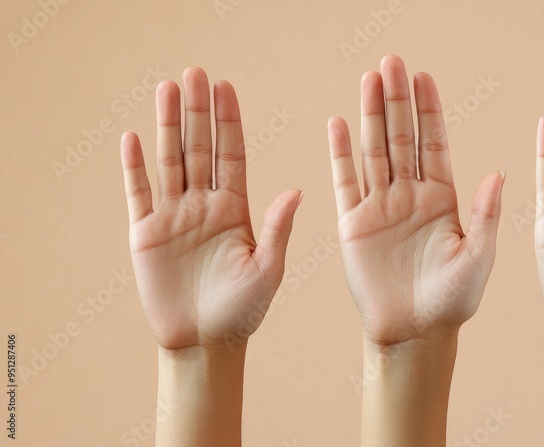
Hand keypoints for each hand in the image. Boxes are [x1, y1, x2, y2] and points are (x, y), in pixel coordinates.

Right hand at [119, 67, 301, 351]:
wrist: (205, 343)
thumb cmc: (244, 311)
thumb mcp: (267, 269)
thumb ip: (278, 229)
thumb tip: (298, 190)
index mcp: (237, 208)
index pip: (232, 154)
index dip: (228, 121)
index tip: (226, 87)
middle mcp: (205, 205)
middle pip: (200, 148)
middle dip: (197, 111)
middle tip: (195, 72)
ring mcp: (174, 216)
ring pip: (170, 161)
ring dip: (167, 126)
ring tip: (166, 89)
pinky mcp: (146, 233)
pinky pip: (139, 193)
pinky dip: (135, 167)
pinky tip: (133, 137)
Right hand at [328, 55, 504, 345]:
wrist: (414, 335)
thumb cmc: (452, 302)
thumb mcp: (477, 258)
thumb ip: (484, 216)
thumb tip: (498, 174)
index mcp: (443, 199)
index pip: (433, 144)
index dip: (428, 110)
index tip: (423, 77)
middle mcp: (411, 196)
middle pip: (401, 137)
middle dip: (397, 100)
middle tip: (392, 61)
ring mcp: (380, 208)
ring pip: (373, 151)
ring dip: (370, 115)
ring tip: (368, 79)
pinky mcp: (353, 225)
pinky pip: (345, 182)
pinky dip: (340, 154)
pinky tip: (338, 123)